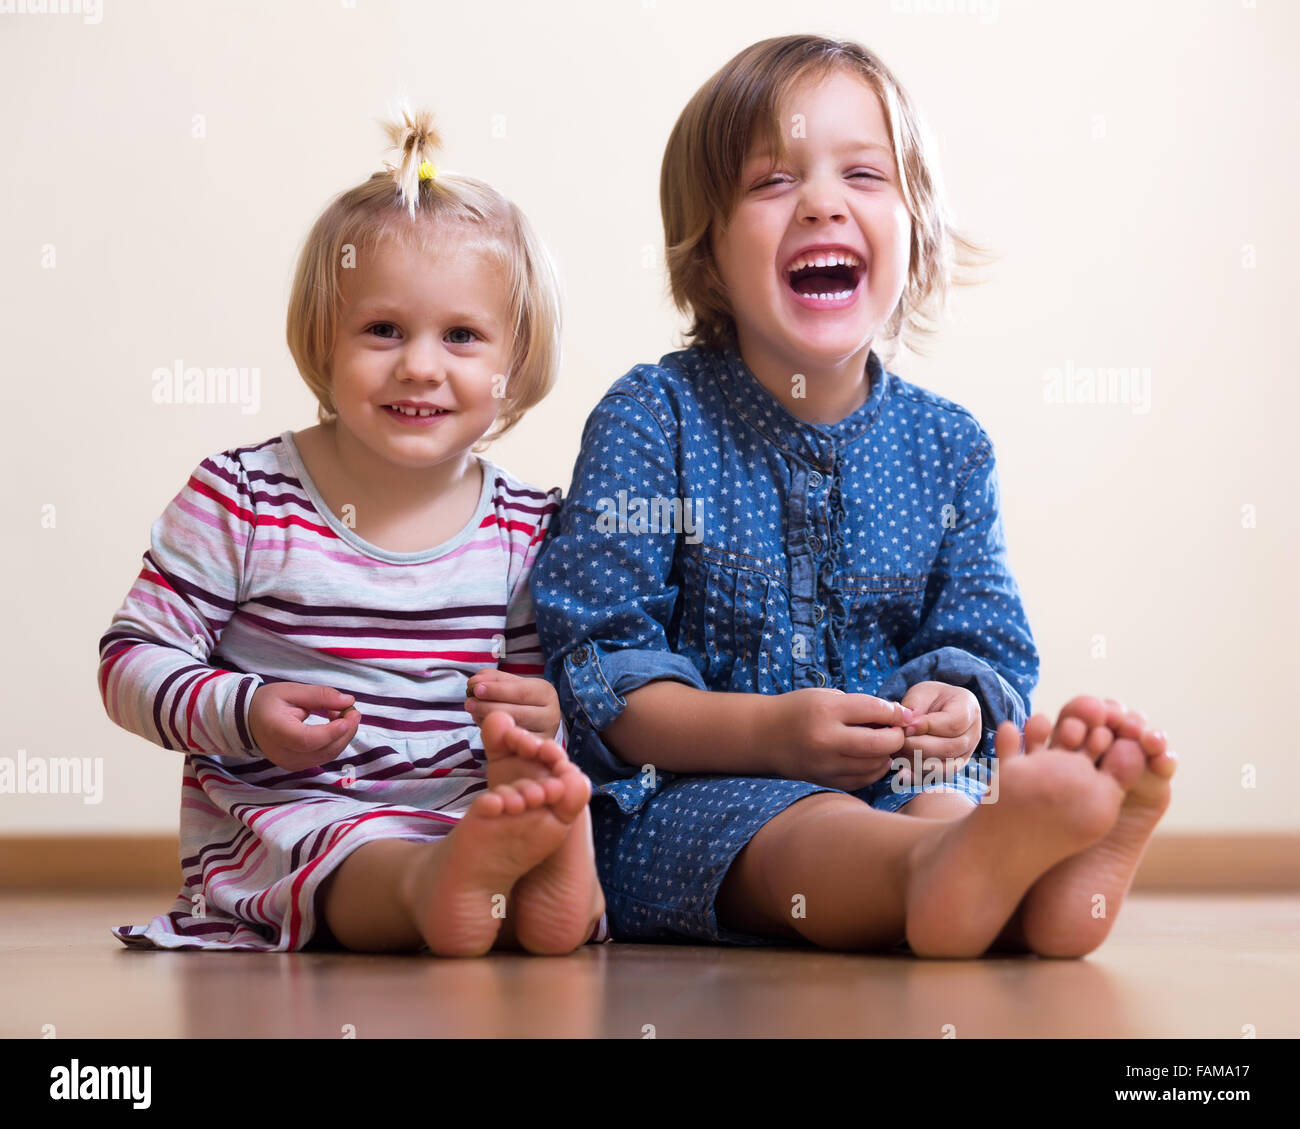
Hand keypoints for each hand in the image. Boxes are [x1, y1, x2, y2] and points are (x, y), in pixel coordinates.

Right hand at [247, 682, 360, 770]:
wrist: (250, 720)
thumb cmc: (270, 703)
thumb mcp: (292, 691)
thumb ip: (320, 695)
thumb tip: (348, 701)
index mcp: (276, 732)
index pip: (307, 740)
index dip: (332, 731)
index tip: (350, 715)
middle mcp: (283, 754)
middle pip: (323, 750)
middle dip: (346, 731)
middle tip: (353, 710)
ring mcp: (290, 763)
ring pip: (328, 755)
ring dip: (343, 735)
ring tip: (342, 713)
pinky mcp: (298, 766)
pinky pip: (324, 756)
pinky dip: (336, 741)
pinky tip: (334, 724)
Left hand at [464, 669, 561, 741]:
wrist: (533, 723)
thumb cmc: (518, 699)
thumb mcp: (508, 684)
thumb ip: (491, 679)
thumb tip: (475, 682)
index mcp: (546, 692)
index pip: (521, 692)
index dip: (496, 690)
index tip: (475, 688)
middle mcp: (550, 714)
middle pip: (517, 712)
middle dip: (489, 706)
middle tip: (469, 703)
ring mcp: (544, 736)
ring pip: (514, 730)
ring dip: (488, 720)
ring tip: (472, 713)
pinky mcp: (534, 751)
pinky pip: (511, 745)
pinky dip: (494, 735)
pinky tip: (484, 727)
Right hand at [766, 688, 910, 790]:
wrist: (762, 735)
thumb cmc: (797, 710)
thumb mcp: (825, 697)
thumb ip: (860, 706)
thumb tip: (898, 717)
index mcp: (826, 710)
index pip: (874, 710)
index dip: (896, 712)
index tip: (904, 715)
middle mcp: (826, 739)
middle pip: (880, 744)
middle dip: (897, 737)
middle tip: (897, 732)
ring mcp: (825, 764)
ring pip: (874, 765)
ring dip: (886, 755)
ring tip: (883, 745)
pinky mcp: (825, 780)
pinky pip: (862, 780)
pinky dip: (873, 770)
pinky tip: (871, 759)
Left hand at [895, 681, 981, 783]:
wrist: (936, 709)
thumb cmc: (928, 698)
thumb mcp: (921, 693)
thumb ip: (914, 706)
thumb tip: (909, 726)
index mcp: (969, 707)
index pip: (955, 722)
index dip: (929, 726)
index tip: (907, 727)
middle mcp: (974, 733)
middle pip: (951, 747)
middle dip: (920, 746)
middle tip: (899, 741)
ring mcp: (967, 753)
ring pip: (947, 766)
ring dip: (919, 762)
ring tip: (898, 753)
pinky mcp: (955, 767)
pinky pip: (939, 777)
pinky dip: (920, 775)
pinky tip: (903, 771)